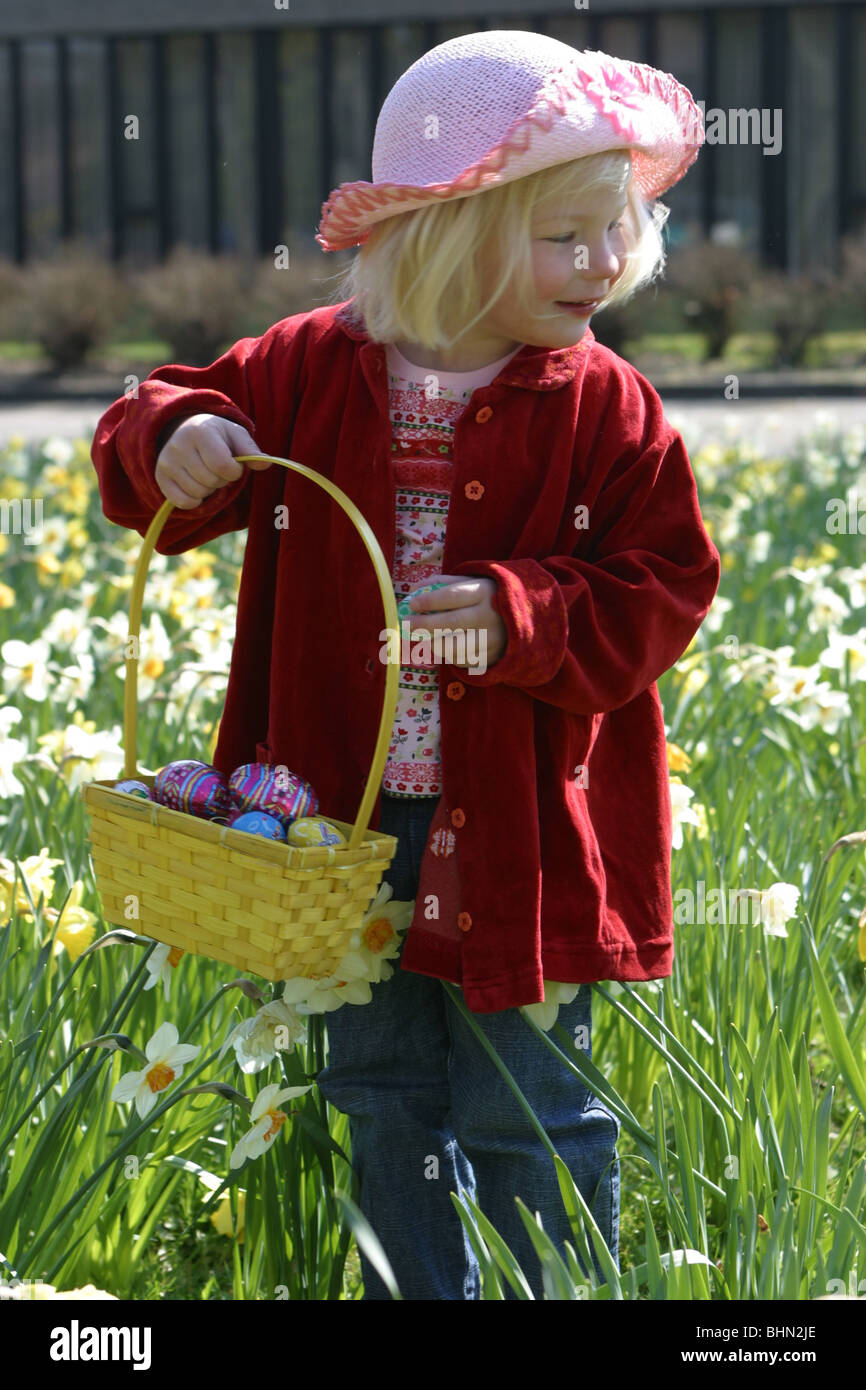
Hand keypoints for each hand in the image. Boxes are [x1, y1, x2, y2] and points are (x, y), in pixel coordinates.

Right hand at [155, 413, 270, 507]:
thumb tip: (265, 465)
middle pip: (211, 481)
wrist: (185, 431)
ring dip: (209, 489)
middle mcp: (179, 445)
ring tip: (206, 473)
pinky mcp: (160, 479)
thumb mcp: (236, 435)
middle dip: (221, 479)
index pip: (223, 466)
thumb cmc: (217, 436)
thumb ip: (251, 450)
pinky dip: (195, 499)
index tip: (233, 465)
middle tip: (216, 467)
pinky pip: (184, 503)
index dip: (234, 471)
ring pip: (198, 493)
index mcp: (200, 431)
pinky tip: (195, 484)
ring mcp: (166, 462)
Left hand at [406, 574, 507, 668]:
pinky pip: (462, 661)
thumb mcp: (473, 583)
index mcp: (484, 592)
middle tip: (407, 624)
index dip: (429, 601)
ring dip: (434, 644)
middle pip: (451, 623)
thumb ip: (445, 584)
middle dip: (425, 624)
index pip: (452, 596)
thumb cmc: (487, 598)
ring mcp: (492, 640)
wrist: (523, 619)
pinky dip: (448, 655)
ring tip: (426, 639)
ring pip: (455, 647)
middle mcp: (490, 616)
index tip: (413, 604)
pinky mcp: (491, 658)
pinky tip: (445, 647)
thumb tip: (416, 590)